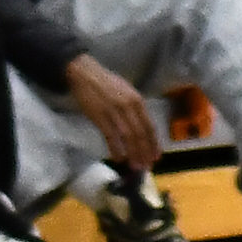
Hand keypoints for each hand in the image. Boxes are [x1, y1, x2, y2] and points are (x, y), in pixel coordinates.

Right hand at [65, 54, 161, 170]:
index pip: (149, 125)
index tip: (156, 156)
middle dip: (145, 152)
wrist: (85, 74)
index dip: (153, 143)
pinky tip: (118, 159)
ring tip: (135, 167)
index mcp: (137, 100)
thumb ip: (135, 108)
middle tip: (146, 167)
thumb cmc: (107, 84)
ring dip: (133, 153)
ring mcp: (114, 111)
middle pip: (140, 133)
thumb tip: (142, 127)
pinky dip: (115, 149)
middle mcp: (129, 106)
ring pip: (128, 137)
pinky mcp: (100, 116)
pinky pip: (110, 136)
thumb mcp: (127, 92)